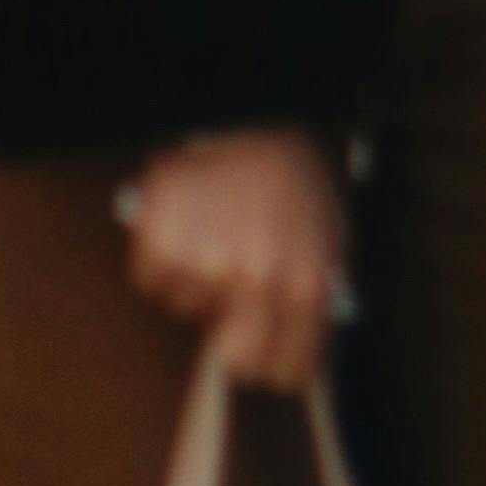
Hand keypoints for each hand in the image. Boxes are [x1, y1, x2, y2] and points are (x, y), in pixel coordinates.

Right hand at [120, 130, 346, 388]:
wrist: (248, 114)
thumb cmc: (291, 178)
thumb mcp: (329, 238)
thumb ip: (319, 299)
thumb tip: (305, 355)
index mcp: (307, 284)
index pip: (291, 371)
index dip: (280, 367)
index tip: (272, 361)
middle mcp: (258, 281)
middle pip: (239, 362)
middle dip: (237, 341)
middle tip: (234, 310)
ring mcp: (207, 264)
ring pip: (191, 313)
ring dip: (199, 285)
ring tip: (215, 235)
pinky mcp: (163, 245)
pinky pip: (155, 282)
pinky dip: (164, 259)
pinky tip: (186, 226)